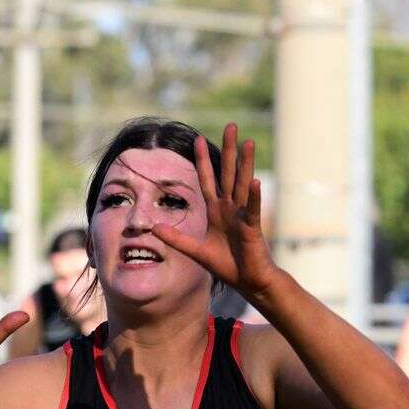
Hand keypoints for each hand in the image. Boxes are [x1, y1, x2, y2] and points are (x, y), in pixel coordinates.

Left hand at [150, 123, 280, 301]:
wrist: (249, 282)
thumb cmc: (227, 266)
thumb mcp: (195, 251)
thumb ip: (176, 239)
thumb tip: (153, 228)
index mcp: (217, 211)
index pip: (208, 180)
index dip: (202, 160)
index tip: (198, 139)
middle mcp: (231, 208)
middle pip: (228, 174)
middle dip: (228, 150)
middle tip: (230, 126)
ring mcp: (242, 216)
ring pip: (244, 184)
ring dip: (246, 163)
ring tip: (248, 142)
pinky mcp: (252, 229)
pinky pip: (252, 210)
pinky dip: (254, 197)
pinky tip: (256, 181)